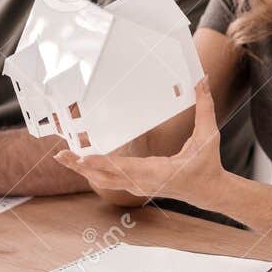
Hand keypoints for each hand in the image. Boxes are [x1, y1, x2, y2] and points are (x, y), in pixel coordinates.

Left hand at [55, 78, 226, 205]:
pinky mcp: (135, 184)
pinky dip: (92, 171)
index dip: (104, 164)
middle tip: (62, 155)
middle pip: (107, 177)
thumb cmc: (207, 164)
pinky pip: (109, 179)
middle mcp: (145, 181)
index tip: (85, 158)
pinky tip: (78, 162)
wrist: (208, 191)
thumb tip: (203, 80)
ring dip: (82, 169)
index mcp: (160, 171)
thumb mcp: (209, 135)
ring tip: (62, 157)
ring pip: (104, 180)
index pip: (127, 168)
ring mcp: (138, 185)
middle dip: (83, 166)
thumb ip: (205, 107)